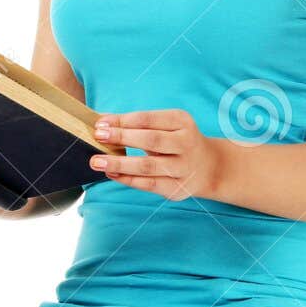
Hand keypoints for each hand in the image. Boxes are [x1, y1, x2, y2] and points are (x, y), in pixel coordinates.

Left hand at [88, 109, 222, 201]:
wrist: (208, 167)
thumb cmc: (176, 141)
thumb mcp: (164, 126)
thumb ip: (136, 124)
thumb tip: (102, 121)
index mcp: (182, 121)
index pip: (148, 119)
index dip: (122, 121)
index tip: (100, 123)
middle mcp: (186, 143)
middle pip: (150, 140)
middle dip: (121, 137)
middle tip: (98, 136)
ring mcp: (183, 168)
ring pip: (148, 166)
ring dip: (119, 163)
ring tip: (97, 161)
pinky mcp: (177, 188)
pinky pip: (148, 184)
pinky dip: (127, 179)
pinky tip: (111, 174)